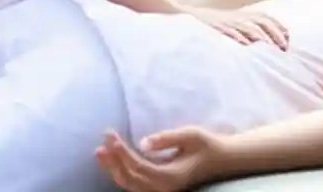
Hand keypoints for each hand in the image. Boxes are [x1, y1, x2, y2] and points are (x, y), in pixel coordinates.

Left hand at [95, 127, 228, 191]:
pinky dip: (122, 173)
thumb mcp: (190, 135)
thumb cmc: (207, 144)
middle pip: (129, 179)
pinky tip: (114, 161)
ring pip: (130, 185)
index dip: (121, 152)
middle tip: (101, 143)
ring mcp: (161, 190)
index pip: (138, 166)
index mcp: (170, 177)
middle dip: (112, 162)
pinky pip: (135, 185)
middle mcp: (163, 188)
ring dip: (113, 169)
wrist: (222, 159)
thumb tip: (142, 142)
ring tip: (101, 152)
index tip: (110, 135)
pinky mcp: (160, 187)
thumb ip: (166, 138)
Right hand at [186, 7, 289, 49]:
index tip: (288, 41)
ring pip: (249, 27)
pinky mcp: (216, 28)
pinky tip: (247, 45)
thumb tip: (264, 44)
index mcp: (242, 15)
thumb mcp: (230, 24)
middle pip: (262, 22)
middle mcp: (237, 17)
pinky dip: (239, 38)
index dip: (279, 29)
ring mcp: (227, 22)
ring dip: (262, 38)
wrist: (185, 16)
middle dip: (275, 34)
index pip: (266, 18)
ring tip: (271, 49)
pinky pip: (230, 32)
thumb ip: (246, 30)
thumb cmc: (210, 25)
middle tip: (284, 49)